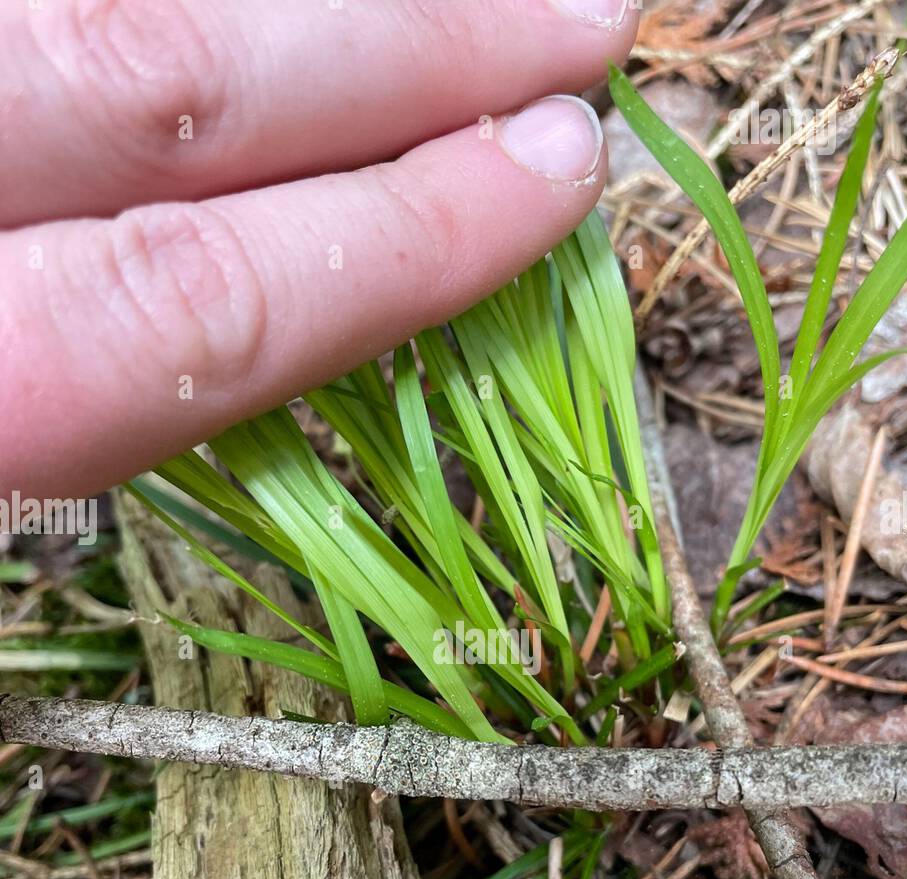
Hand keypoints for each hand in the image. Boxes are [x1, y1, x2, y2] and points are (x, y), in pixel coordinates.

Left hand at [0, 0, 635, 500]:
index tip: (554, 176)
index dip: (400, 231)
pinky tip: (296, 11)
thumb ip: (161, 390)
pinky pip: (57, 5)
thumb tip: (357, 287)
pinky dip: (194, 3)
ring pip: (97, 0)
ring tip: (472, 0)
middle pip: (153, 81)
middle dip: (398, 51)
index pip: (192, 298)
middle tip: (574, 29)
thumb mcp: (23, 520)